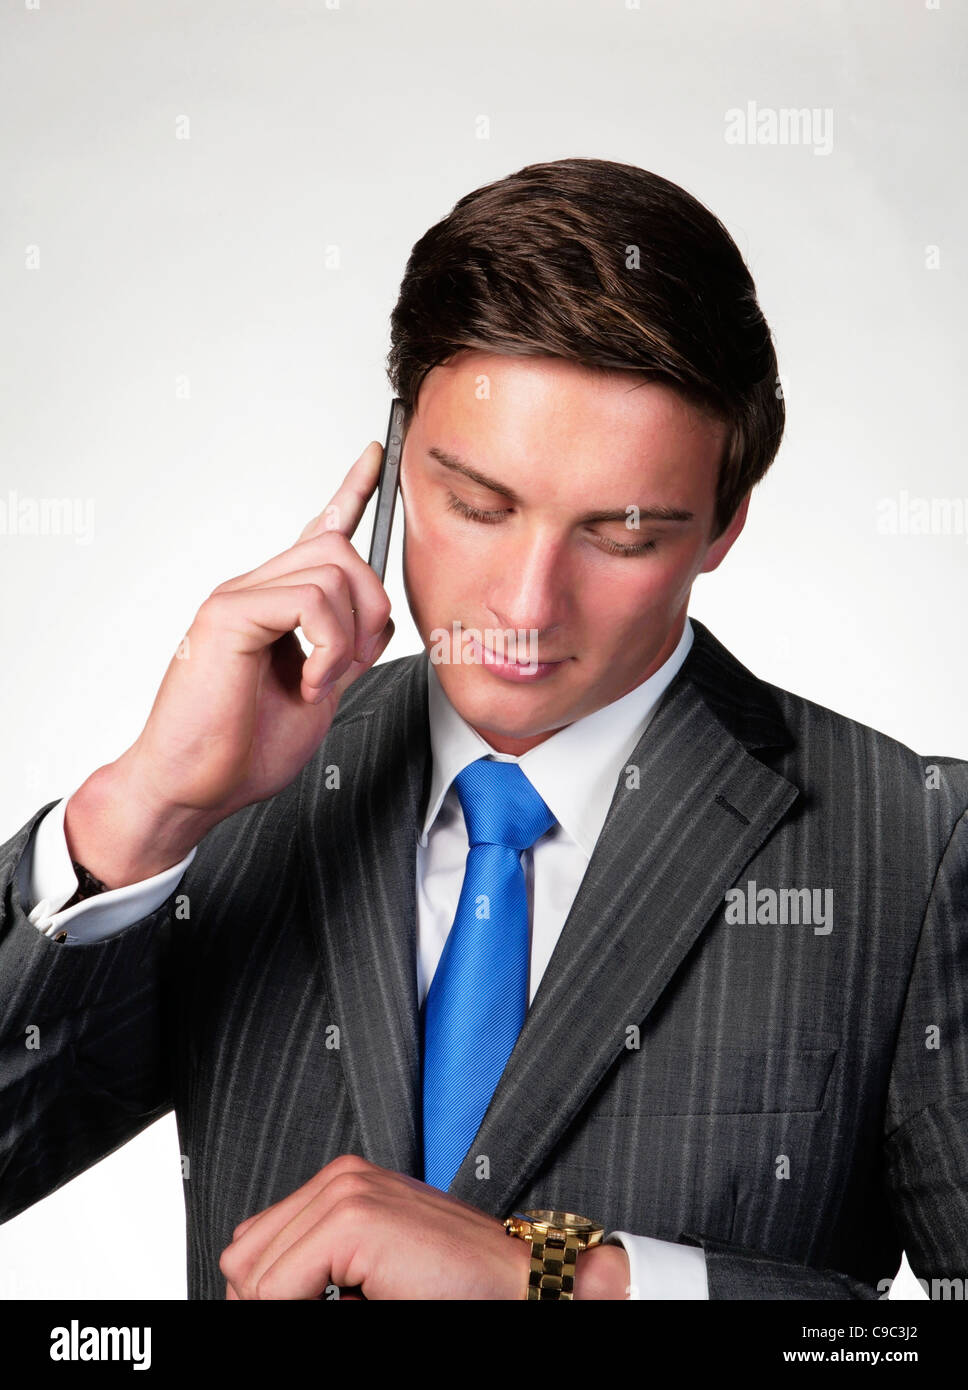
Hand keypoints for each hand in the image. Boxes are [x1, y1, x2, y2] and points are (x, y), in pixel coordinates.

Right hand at [64, 442, 394, 883]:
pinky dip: (328, 648)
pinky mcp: (229, 614)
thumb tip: (375, 622)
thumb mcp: (318, 694)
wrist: (190, 789)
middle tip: (347, 664)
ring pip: (334, 571)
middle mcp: (252, 590)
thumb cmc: (240, 752)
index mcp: (271, 605)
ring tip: (318, 682)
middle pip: (341, 549)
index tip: (374, 457)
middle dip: (371, 605)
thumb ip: (345, 651)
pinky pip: (311, 601)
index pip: (315, 532)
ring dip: (348, 637)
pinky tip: (307, 682)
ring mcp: (238, 597)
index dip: (350, 491)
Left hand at [219, 1154, 629, 1299]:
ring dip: (281, 1307)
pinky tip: (352, 1310)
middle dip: (266, 1300)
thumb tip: (257, 1295)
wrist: (521, 1283)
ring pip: (250, 1276)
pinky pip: (273, 1290)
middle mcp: (339, 1177)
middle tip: (325, 1313)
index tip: (300, 1310)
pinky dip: (290, 1312)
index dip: (266, 1294)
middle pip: (243, 1256)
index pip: (256, 1244)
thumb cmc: (458, 1285)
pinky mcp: (351, 1220)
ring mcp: (344, 1192)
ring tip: (346, 1310)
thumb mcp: (372, 1273)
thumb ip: (323, 1269)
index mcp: (343, 1184)